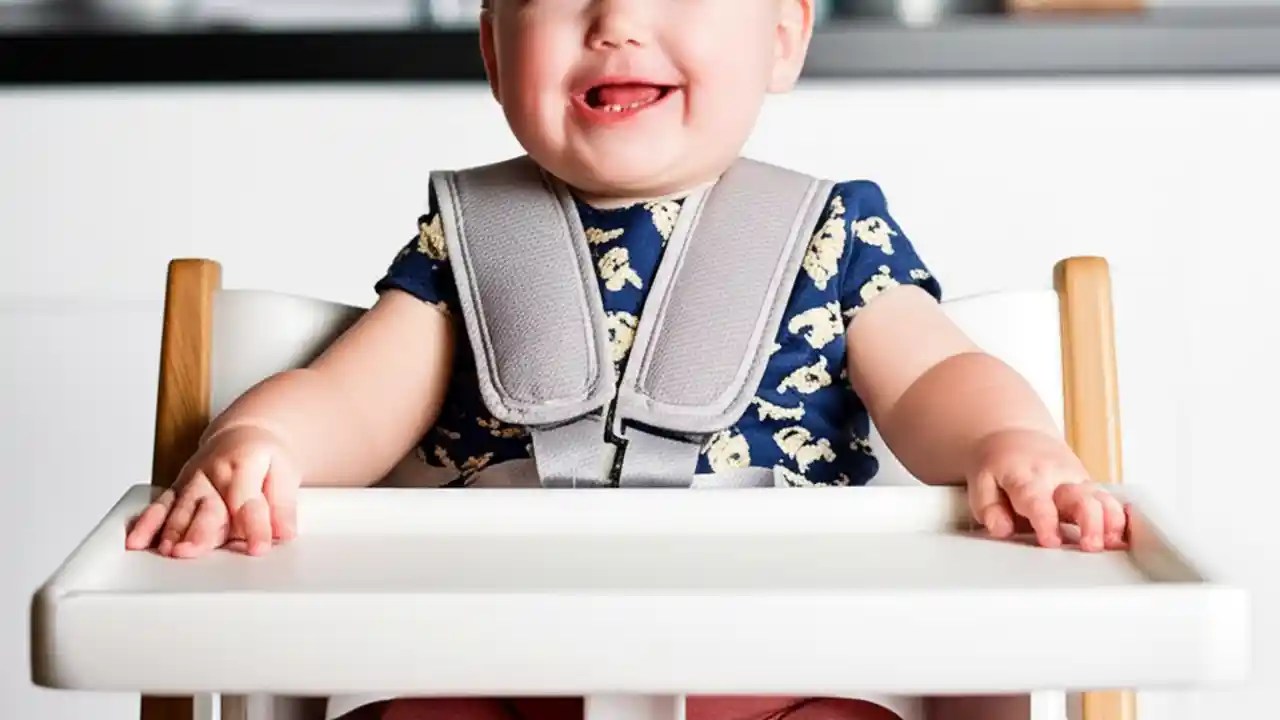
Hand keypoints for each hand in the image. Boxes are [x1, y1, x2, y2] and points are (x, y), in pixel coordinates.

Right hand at [125, 425, 299, 557]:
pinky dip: (146, 523)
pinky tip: (136, 541)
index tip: (258, 548)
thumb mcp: (283, 473)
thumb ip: (282, 505)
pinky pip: (158, 506)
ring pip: (181, 508)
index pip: (248, 500)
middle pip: (207, 505)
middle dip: (199, 529)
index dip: (253, 526)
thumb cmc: (263, 458)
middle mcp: (213, 472)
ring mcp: (192, 481)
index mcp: (244, 464)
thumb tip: (284, 532)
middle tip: (193, 549)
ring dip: (172, 531)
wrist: (242, 436)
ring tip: (169, 551)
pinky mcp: (177, 490)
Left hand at [965, 428, 1127, 551]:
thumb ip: (989, 509)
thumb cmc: (998, 465)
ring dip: (1109, 521)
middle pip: (1080, 498)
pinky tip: (1121, 536)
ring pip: (1101, 498)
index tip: (1052, 542)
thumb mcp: (981, 483)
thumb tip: (1002, 530)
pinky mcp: (1089, 485)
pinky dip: (1117, 518)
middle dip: (1089, 522)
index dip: (1046, 521)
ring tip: (1111, 543)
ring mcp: (1076, 480)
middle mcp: (1056, 477)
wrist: (1015, 435)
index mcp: (1025, 476)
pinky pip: (1108, 500)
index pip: (1038, 500)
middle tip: (1090, 546)